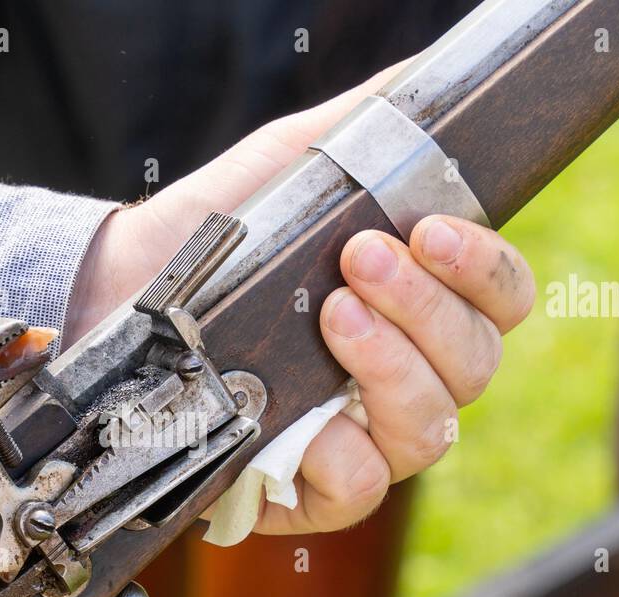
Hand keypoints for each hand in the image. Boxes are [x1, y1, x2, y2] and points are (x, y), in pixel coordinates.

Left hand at [69, 64, 535, 535]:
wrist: (121, 290)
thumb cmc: (215, 236)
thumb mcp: (288, 169)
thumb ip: (364, 133)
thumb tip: (427, 83)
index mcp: (416, 309)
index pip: (497, 303)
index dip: (484, 272)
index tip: (431, 229)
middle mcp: (401, 377)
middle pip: (473, 365)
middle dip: (425, 308)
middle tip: (360, 259)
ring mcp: (360, 438)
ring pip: (431, 428)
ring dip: (393, 367)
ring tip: (334, 315)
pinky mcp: (307, 490)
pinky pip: (363, 488)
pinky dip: (344, 455)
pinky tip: (309, 420)